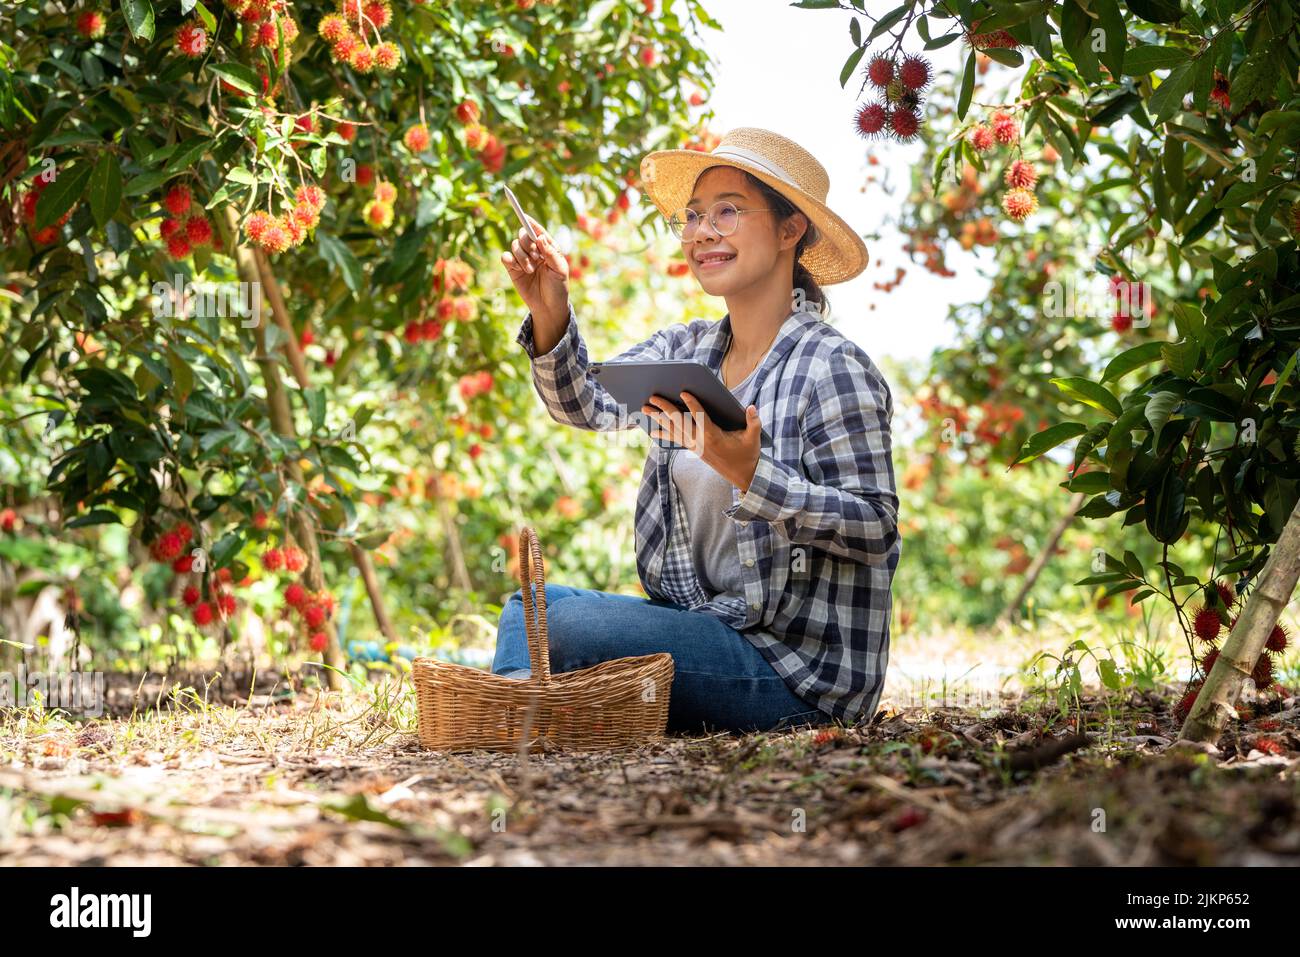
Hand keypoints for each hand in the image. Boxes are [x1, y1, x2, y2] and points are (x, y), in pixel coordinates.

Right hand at [501, 215, 568, 322]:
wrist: (548, 307)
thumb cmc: (558, 288)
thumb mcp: (559, 269)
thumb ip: (550, 252)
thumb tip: (540, 237)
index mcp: (548, 247)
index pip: (538, 231)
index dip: (531, 222)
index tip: (524, 215)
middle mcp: (534, 250)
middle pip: (523, 234)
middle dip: (528, 243)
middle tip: (536, 257)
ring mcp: (523, 259)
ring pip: (514, 245)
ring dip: (522, 256)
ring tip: (531, 270)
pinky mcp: (512, 268)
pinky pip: (505, 257)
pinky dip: (510, 260)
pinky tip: (519, 269)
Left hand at [642, 392, 761, 492]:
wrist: (743, 474)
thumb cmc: (748, 453)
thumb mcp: (754, 437)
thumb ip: (753, 421)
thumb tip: (752, 407)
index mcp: (714, 436)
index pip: (701, 417)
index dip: (692, 404)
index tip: (683, 393)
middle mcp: (700, 441)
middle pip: (679, 422)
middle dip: (665, 408)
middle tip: (652, 397)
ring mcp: (695, 446)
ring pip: (673, 430)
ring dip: (658, 419)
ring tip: (645, 409)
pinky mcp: (694, 449)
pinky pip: (675, 440)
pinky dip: (664, 435)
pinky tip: (652, 431)